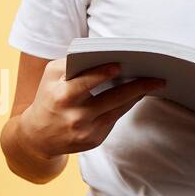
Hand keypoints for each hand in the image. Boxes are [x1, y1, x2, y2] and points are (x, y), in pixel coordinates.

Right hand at [18, 57, 164, 158]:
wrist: (36, 137)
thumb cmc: (48, 97)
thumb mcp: (51, 77)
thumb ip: (73, 63)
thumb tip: (103, 53)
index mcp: (62, 97)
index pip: (85, 84)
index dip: (101, 74)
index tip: (119, 65)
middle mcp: (74, 117)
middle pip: (111, 99)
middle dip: (137, 87)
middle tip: (158, 79)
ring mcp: (85, 131)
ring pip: (118, 110)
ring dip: (137, 96)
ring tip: (154, 84)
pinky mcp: (93, 141)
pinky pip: (114, 120)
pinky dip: (125, 107)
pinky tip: (137, 96)